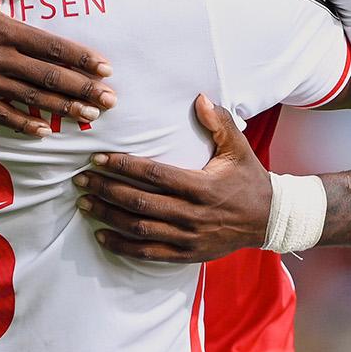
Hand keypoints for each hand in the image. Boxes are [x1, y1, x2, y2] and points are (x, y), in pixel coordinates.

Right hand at [0, 0, 113, 136]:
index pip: (52, 46)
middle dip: (83, 90)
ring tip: (88, 116)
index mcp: (3, 29)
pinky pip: (0, 114)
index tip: (104, 69)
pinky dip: (22, 123)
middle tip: (109, 101)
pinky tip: (42, 130)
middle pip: (49, 77)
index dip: (81, 59)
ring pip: (30, 98)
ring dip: (61, 109)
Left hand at [75, 95, 271, 262]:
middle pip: (140, 202)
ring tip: (85, 202)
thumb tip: (199, 98)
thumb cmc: (249, 180)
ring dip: (108, 216)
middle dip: (106, 189)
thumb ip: (219, 122)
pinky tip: (102, 235)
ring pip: (140, 228)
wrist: (269, 220)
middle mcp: (193, 213)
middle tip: (81, 179)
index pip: (155, 174)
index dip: (124, 166)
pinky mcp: (187, 254)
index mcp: (203, 186)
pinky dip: (123, 246)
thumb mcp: (238, 149)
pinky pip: (149, 253)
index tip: (99, 158)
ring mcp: (189, 237)